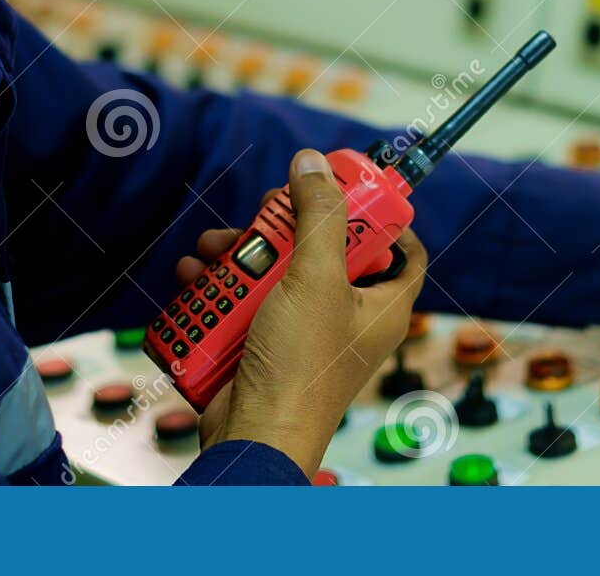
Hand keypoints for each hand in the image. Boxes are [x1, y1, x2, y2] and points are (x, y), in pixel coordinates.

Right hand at [172, 149, 425, 476]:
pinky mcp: (264, 344)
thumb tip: (314, 162)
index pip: (402, 250)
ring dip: (242, 252)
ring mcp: (303, 331)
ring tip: (217, 245)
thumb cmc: (300, 369)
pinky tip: (196, 273)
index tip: (350, 188)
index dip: (381, 215)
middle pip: (325, 248)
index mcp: (383, 305)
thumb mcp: (316, 278)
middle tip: (267, 208)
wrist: (251, 436)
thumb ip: (318, 215)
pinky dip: (221, 285)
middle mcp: (348, 316)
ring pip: (278, 270)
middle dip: (286, 225)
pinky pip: (247, 299)